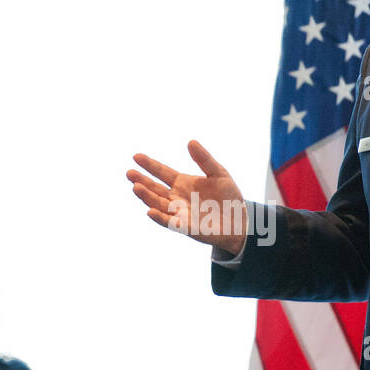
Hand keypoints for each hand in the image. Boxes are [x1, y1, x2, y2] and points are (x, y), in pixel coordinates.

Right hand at [127, 140, 248, 255]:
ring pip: (158, 204)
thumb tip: (190, 142)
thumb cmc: (229, 197)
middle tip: (129, 173)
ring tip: (136, 187)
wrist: (240, 220)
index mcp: (182, 183)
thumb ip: (204, 159)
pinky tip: (150, 211)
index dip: (149, 165)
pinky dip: (159, 217)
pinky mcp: (185, 227)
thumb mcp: (219, 173)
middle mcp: (176, 198)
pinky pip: (169, 222)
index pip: (162, 172)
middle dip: (142, 181)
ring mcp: (179, 213)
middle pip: (154, 188)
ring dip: (146, 197)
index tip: (136, 156)